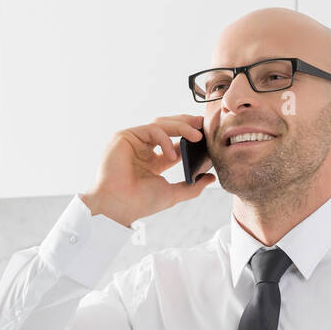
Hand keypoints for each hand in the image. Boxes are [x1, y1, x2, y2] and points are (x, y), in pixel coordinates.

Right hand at [80, 114, 215, 226]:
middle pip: (168, 127)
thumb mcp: (173, 193)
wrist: (119, 206)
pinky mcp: (125, 136)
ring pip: (161, 124)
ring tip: (197, 136)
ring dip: (181, 127)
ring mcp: (133, 141)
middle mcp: (142, 149)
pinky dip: (165, 138)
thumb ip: (192, 186)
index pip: (174, 142)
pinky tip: (173, 154)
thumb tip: (211, 177)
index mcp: (152, 161)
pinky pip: (151, 129)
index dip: (190, 137)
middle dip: (187, 124)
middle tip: (204, 124)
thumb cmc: (140, 202)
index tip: (206, 138)